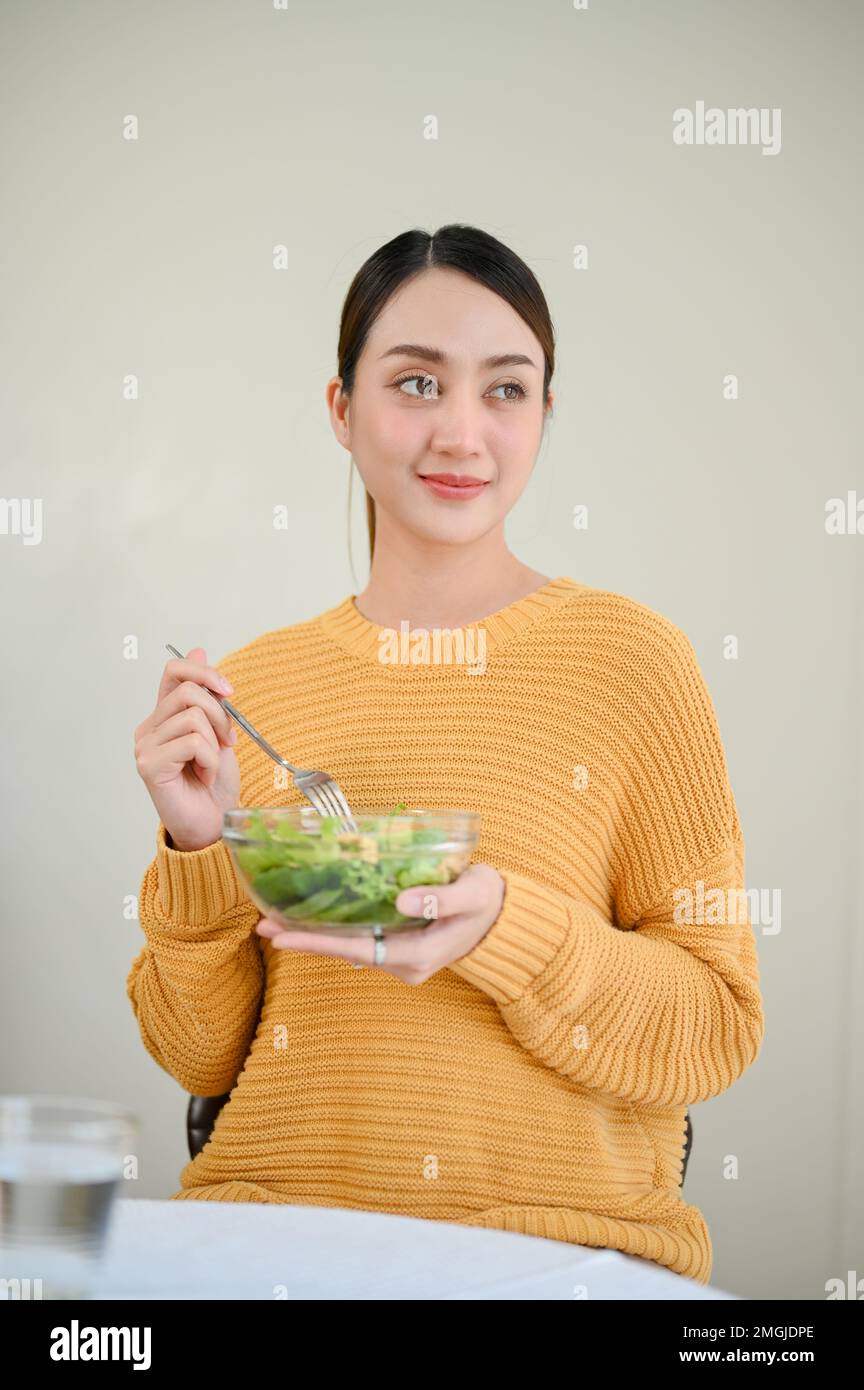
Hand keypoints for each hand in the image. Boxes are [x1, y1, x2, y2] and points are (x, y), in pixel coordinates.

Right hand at [134, 647, 238, 850]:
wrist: (214, 823)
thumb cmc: (215, 783)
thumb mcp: (219, 731)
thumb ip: (207, 695)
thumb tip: (199, 649)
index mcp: (164, 716)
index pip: (174, 671)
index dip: (204, 672)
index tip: (229, 691)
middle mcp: (148, 728)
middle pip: (188, 692)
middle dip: (220, 714)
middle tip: (226, 742)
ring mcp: (145, 746)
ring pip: (193, 716)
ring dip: (216, 743)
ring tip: (211, 765)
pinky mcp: (150, 765)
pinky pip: (193, 742)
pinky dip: (210, 760)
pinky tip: (204, 776)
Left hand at [255, 863, 505, 984]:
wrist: (505, 916)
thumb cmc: (489, 901)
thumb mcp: (473, 893)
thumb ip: (442, 896)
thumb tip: (403, 901)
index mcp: (419, 954)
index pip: (358, 948)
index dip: (318, 942)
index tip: (282, 935)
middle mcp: (406, 964)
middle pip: (346, 951)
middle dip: (305, 939)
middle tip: (263, 926)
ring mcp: (403, 959)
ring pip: (351, 947)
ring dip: (316, 935)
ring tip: (277, 921)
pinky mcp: (402, 948)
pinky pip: (362, 940)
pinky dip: (336, 930)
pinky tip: (314, 917)